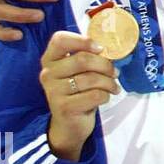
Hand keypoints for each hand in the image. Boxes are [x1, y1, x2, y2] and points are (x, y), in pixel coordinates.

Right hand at [38, 31, 119, 160]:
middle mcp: (48, 73)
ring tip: (113, 86)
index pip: (60, 39)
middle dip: (105, 65)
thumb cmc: (78, 91)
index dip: (83, 40)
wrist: (69, 124)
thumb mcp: (79, 71)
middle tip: (115, 72)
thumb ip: (88, 56)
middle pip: (82, 59)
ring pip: (91, 78)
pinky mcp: (64, 107)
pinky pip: (95, 95)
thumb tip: (112, 47)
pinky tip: (105, 97)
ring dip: (109, 82)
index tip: (100, 48)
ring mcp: (53, 91)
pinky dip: (106, 95)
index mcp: (50, 59)